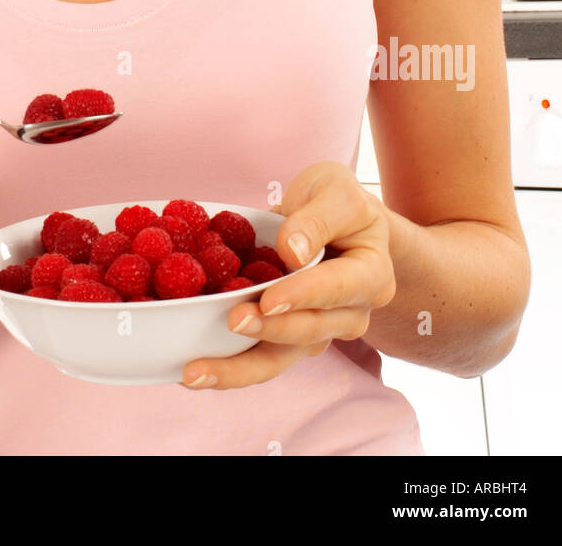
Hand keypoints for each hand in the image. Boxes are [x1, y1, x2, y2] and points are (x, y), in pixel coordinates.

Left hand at [181, 162, 396, 388]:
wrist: (330, 217)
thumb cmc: (335, 200)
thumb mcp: (334, 190)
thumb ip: (318, 218)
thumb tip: (294, 253)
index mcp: (370, 275)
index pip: (337, 289)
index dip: (302, 295)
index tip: (268, 299)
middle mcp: (349, 313)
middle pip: (308, 332)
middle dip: (268, 331)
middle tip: (230, 322)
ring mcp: (318, 331)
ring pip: (280, 358)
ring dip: (238, 368)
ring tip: (195, 372)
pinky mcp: (287, 338)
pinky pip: (260, 356)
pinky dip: (227, 364)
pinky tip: (190, 370)